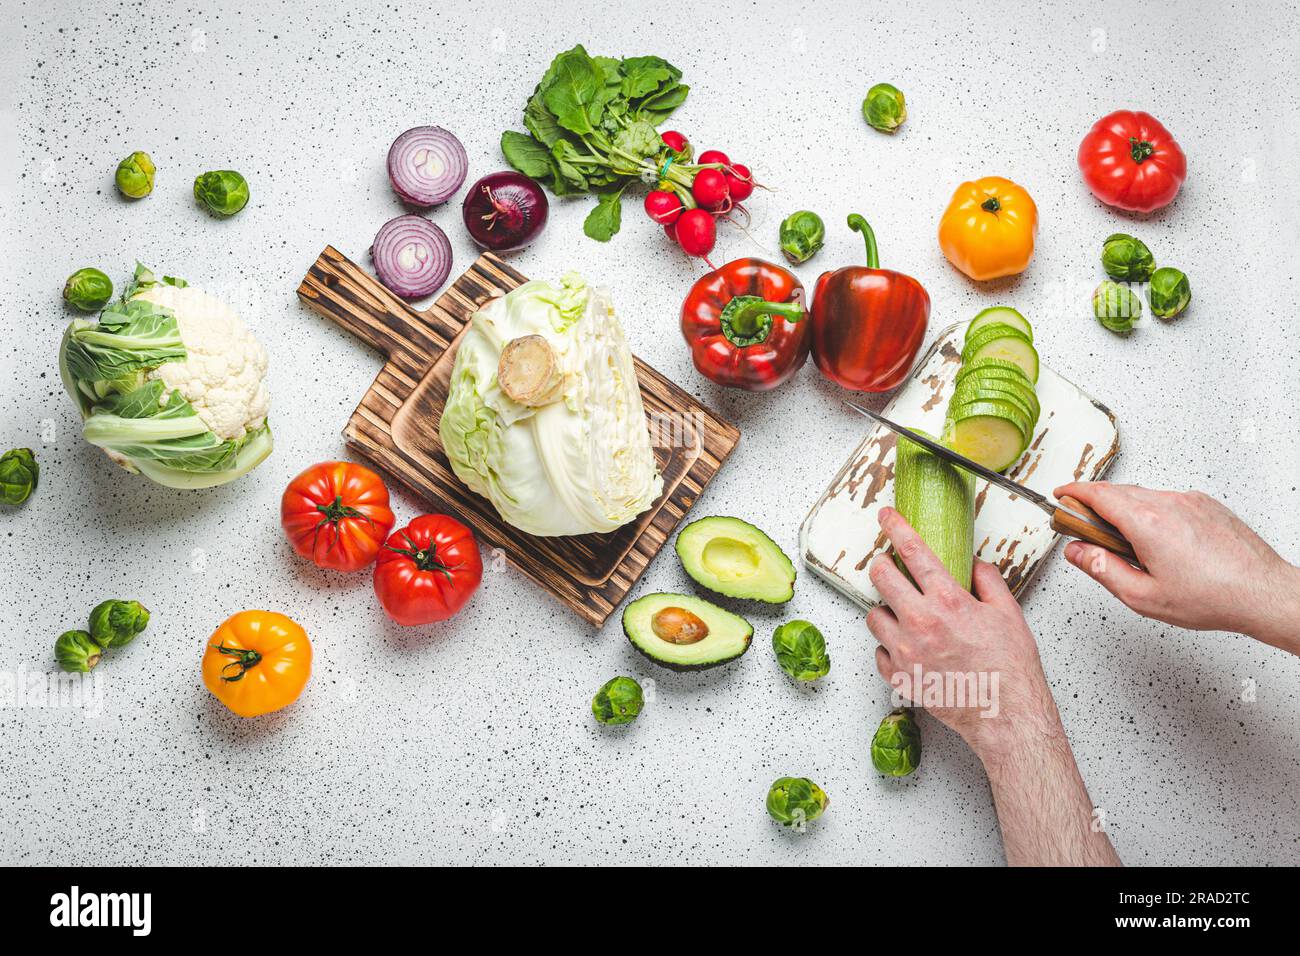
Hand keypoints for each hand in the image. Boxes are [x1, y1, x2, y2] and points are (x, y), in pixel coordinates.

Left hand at [867, 506, 1120, 865]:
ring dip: (886, 610)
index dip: (895, 528)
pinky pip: (879, 652)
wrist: (1006, 716)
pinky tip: (909, 648)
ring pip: (873, 616)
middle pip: (880, 578)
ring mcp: (905, 652)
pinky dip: (889, 646)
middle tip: (892, 569)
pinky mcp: (899, 677)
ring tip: (906, 615)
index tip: (886, 516)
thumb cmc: (1011, 668)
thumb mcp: (1009, 613)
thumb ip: (988, 582)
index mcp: (948, 601)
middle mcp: (920, 622)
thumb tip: (973, 566)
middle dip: (883, 567)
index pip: (912, 551)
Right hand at [1055, 482, 1299, 653]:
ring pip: (1143, 496)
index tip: (1061, 496)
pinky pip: (1167, 501)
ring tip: (1127, 545)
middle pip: (1118, 492)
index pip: (1098, 494)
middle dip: (1095, 504)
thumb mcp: (1142, 596)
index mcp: (1147, 523)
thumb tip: (1077, 552)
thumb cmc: (1212, 598)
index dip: (1073, 492)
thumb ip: (1101, 569)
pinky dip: (1152, 513)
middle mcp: (1168, 504)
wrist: (1262, 593)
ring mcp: (1190, 501)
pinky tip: (1158, 542)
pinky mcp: (1206, 504)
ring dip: (1125, 511)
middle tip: (1084, 527)